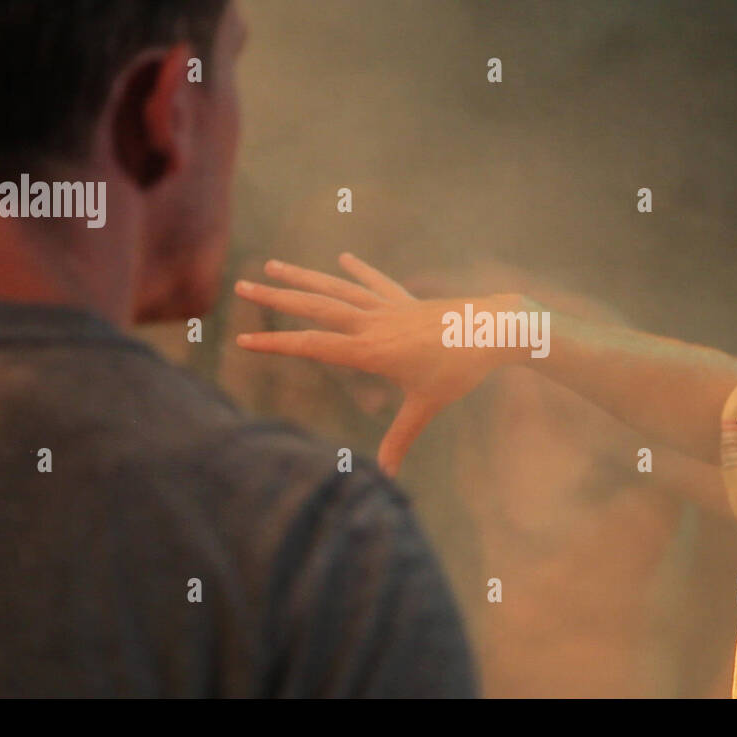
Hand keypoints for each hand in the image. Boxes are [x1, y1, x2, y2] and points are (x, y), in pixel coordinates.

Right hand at [234, 253, 520, 476]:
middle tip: (242, 283)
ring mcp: (389, 307)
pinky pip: (376, 283)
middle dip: (276, 297)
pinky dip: (359, 270)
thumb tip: (387, 478)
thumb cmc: (460, 370)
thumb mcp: (428, 407)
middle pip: (315, 306)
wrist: (494, 330)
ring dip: (304, 276)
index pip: (313, 345)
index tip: (244, 340)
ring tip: (274, 263)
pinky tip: (342, 257)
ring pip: (337, 287)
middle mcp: (373, 324)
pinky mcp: (406, 301)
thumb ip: (401, 439)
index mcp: (370, 351)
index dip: (277, 344)